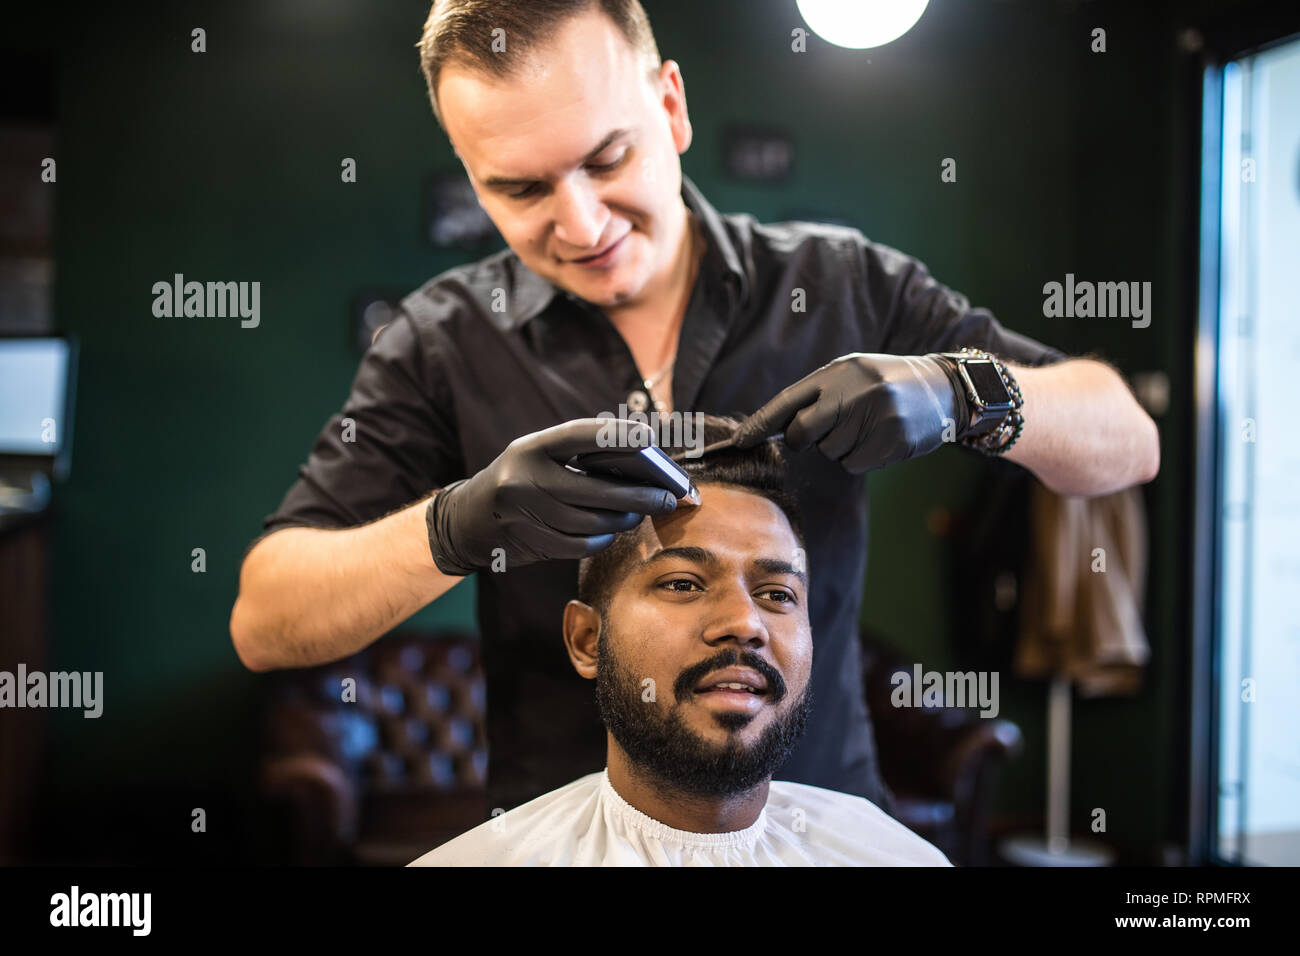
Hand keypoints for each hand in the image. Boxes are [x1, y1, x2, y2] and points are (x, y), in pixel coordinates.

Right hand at [425, 418, 679, 574]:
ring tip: (640, 514)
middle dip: (639, 495)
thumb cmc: (519, 480)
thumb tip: (643, 464)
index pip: (581, 435)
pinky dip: (602, 539)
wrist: (467, 520)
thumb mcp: (537, 457)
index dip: (618, 435)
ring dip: (624, 520)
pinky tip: (611, 532)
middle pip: (596, 489)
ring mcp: (525, 513)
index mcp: (531, 447)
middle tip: (668, 497)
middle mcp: (525, 477)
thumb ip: (579, 457)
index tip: (649, 440)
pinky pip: (579, 544)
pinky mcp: (529, 541)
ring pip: (591, 521)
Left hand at [732, 353, 964, 473]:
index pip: (788, 400)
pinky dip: (860, 458)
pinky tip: (879, 439)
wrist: (943, 387)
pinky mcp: (891, 441)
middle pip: (802, 432)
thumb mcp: (853, 375)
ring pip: (829, 452)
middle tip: (824, 430)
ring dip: (840, 447)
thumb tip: (776, 428)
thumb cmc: (887, 383)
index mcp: (839, 372)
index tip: (738, 442)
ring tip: (867, 425)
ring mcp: (874, 417)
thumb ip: (818, 396)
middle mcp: (855, 392)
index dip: (760, 423)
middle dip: (803, 439)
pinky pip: (853, 464)